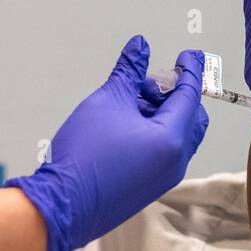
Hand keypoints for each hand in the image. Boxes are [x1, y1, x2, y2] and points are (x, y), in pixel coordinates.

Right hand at [5, 36, 208, 250]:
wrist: (60, 205)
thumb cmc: (84, 154)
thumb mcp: (107, 100)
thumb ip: (129, 70)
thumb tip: (140, 45)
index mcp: (172, 139)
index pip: (190, 95)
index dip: (189, 70)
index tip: (187, 55)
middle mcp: (176, 161)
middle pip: (191, 116)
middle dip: (173, 94)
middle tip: (145, 84)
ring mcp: (164, 177)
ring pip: (177, 134)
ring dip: (161, 112)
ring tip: (127, 102)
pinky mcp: (149, 186)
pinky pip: (164, 151)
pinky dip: (154, 131)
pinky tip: (124, 123)